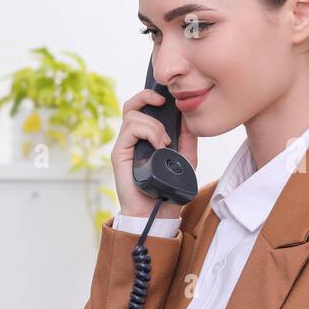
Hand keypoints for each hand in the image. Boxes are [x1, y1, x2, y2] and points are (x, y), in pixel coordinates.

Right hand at [110, 88, 198, 217]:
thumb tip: (188, 117)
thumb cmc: (169, 189)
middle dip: (147, 96)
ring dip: (154, 125)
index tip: (169, 98)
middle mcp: (132, 140)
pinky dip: (148, 133)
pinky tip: (159, 147)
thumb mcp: (185, 160)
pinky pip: (131, 129)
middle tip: (163, 102)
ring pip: (133, 116)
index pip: (143, 108)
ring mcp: (125, 146)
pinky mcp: (119, 154)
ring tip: (165, 143)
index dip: (152, 97)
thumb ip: (187, 139)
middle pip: (132, 105)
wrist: (157, 212)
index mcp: (146, 138)